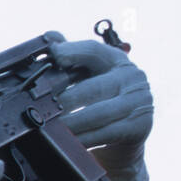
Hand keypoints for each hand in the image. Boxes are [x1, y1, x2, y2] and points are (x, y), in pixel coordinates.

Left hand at [50, 40, 152, 180]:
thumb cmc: (103, 102)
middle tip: (41, 111)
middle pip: (93, 88)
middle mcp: (131, 77)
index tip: (53, 55)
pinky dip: (83, 140)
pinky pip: (105, 134)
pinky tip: (66, 143)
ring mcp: (138, 101)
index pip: (93, 51)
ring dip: (71, 124)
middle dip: (65, 100)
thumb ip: (72, 59)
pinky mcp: (139, 126)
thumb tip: (50, 36)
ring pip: (98, 114)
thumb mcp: (91, 77)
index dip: (72, 51)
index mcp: (117, 61)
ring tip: (49, 130)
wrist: (127, 137)